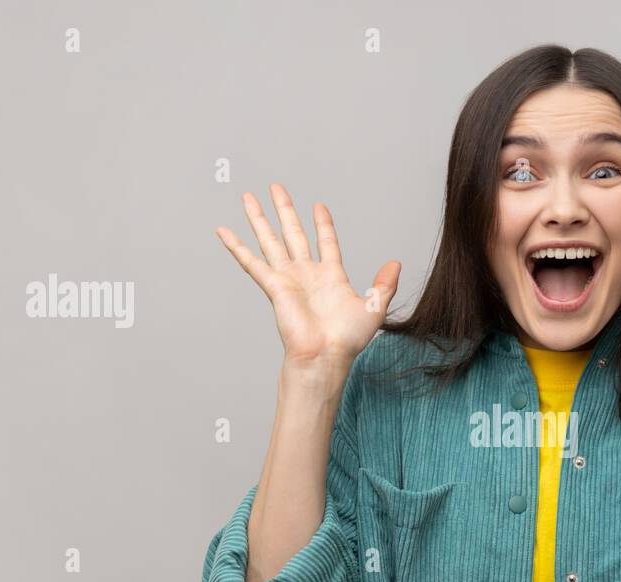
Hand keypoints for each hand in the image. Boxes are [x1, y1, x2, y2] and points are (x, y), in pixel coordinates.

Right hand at [216, 183, 400, 366]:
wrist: (326, 355)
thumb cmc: (347, 339)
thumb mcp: (375, 307)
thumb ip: (384, 284)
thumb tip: (396, 264)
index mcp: (331, 276)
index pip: (326, 242)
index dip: (323, 224)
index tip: (319, 206)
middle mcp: (307, 274)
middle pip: (293, 233)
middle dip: (285, 210)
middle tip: (276, 188)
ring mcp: (288, 279)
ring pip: (270, 240)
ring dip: (259, 218)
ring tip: (248, 197)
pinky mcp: (274, 286)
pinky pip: (251, 262)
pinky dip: (236, 247)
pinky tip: (224, 231)